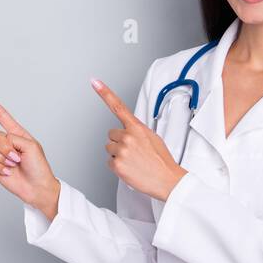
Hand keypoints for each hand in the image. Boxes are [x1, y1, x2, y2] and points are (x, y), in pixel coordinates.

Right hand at [0, 89, 60, 217]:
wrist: (36, 188)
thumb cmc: (39, 167)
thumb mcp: (32, 146)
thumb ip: (13, 138)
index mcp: (16, 133)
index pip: (1, 115)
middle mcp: (5, 141)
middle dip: (4, 148)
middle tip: (16, 158)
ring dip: (1, 158)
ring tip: (13, 165)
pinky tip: (7, 172)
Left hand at [91, 77, 186, 200]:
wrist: (167, 180)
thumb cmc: (161, 160)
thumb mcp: (153, 138)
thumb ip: (138, 131)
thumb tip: (128, 130)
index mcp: (137, 128)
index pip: (118, 106)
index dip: (104, 93)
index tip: (95, 82)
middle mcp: (128, 137)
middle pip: (111, 135)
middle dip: (120, 142)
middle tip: (134, 152)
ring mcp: (121, 151)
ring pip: (110, 149)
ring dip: (118, 154)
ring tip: (134, 161)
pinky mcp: (117, 165)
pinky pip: (110, 162)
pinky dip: (118, 166)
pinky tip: (130, 168)